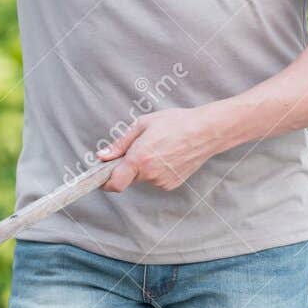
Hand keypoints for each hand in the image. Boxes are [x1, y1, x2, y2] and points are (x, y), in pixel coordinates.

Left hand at [97, 106, 228, 191]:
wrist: (205, 131)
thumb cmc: (175, 123)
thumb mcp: (143, 125)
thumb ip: (120, 143)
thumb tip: (103, 155)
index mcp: (139, 158)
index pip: (115, 183)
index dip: (105, 183)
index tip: (101, 176)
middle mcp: (150, 174)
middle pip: (128, 178)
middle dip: (127, 167)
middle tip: (138, 148)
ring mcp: (162, 181)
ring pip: (143, 178)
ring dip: (143, 168)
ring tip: (158, 148)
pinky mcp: (172, 184)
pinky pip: (155, 180)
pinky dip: (156, 170)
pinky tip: (167, 155)